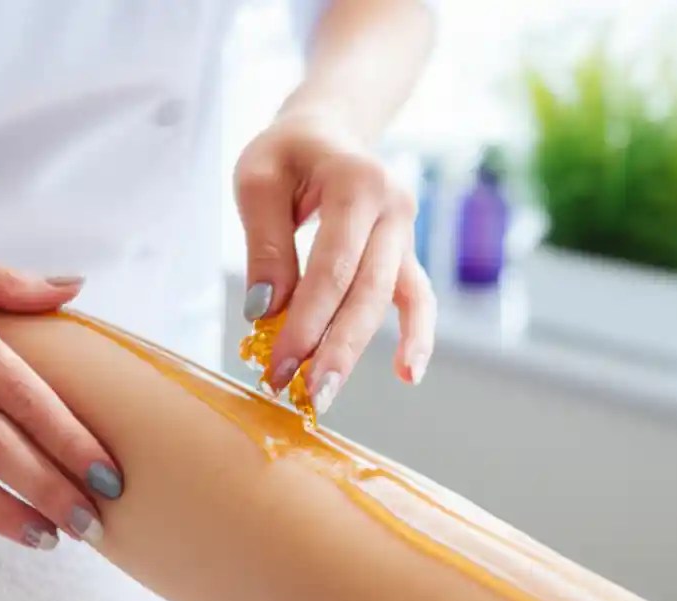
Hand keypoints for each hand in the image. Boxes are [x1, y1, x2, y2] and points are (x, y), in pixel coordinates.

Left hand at [233, 113, 435, 415]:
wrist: (328, 129)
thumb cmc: (287, 153)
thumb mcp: (258, 180)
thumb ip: (265, 243)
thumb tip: (266, 310)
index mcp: (357, 180)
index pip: (332, 266)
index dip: (306, 321)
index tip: (277, 366)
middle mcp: (392, 207)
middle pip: (365, 291)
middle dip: (333, 348)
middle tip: (304, 394)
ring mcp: (404, 231)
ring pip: (386, 300)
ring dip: (356, 350)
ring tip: (327, 394)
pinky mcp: (404, 251)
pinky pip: (417, 296)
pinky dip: (418, 334)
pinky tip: (409, 374)